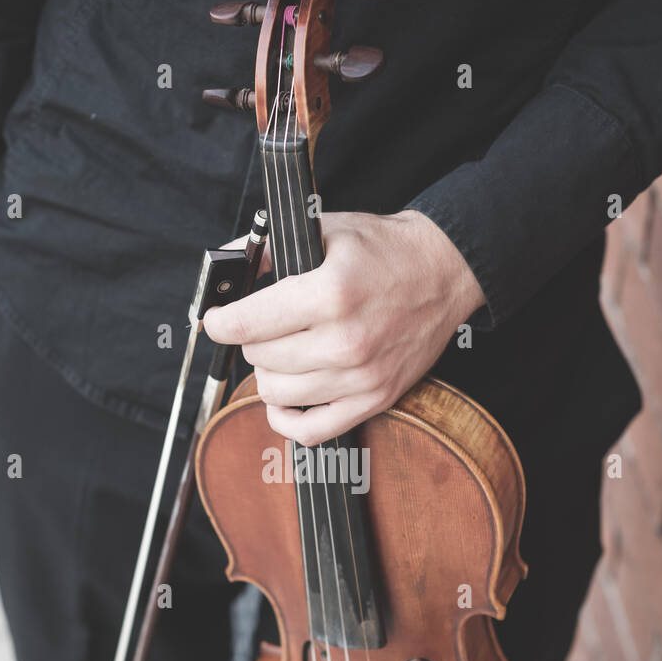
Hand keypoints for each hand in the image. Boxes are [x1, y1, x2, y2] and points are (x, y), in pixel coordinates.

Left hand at [205, 209, 484, 444]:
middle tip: (262, 325)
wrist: (445, 272)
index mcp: (331, 293)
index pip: (248, 323)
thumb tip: (225, 265)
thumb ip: (269, 248)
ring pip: (276, 393)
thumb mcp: (325, 230)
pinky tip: (284, 397)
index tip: (216, 319)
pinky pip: (311, 431)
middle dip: (251, 339)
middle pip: (260, 357)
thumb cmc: (385, 251)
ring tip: (280, 351)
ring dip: (268, 372)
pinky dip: (286, 419)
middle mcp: (346, 340)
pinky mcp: (375, 398)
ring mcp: (361, 376)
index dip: (220, 321)